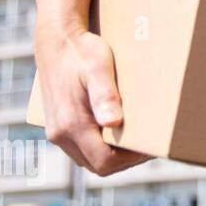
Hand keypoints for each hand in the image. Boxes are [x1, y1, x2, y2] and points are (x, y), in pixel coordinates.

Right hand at [34, 26, 154, 176]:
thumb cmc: (82, 51)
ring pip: (87, 159)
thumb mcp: (99, 68)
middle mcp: (59, 133)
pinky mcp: (57, 125)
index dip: (130, 160)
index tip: (150, 147)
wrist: (56, 40)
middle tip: (147, 144)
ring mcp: (56, 131)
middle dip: (124, 160)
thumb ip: (105, 95)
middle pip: (96, 165)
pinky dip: (99, 146)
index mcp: (71, 124)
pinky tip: (116, 130)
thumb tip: (114, 122)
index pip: (104, 162)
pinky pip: (80, 147)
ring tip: (135, 138)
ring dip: (111, 155)